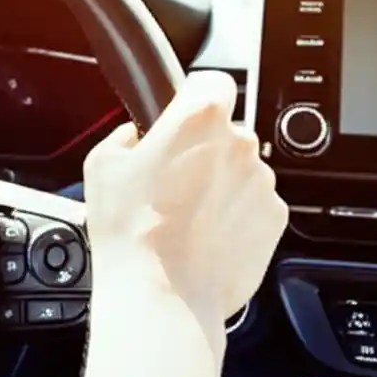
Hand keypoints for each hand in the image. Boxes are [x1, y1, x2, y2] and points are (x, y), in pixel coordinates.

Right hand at [83, 70, 286, 327]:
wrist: (164, 294)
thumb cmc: (130, 232)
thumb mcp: (101, 166)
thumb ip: (123, 137)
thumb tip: (134, 138)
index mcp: (198, 118)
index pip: (211, 81)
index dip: (194, 97)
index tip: (182, 115)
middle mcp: (239, 143)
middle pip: (226, 131)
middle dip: (204, 149)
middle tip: (172, 179)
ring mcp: (262, 182)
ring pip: (241, 169)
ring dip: (221, 183)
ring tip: (186, 215)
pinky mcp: (275, 218)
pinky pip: (255, 204)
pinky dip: (236, 214)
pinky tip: (205, 235)